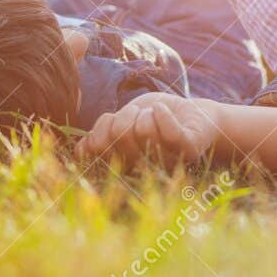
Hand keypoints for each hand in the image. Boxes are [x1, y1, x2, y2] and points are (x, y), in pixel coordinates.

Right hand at [78, 93, 222, 166]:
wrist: (197, 115)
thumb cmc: (156, 117)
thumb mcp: (125, 121)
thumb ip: (104, 133)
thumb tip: (80, 151)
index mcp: (125, 163)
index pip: (100, 147)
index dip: (101, 129)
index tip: (112, 120)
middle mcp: (144, 167)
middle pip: (120, 135)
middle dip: (125, 115)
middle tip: (137, 113)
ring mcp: (167, 160)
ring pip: (143, 130)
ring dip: (146, 113)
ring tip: (155, 114)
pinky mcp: (188, 149)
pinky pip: (169, 133)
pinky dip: (162, 114)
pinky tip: (161, 109)